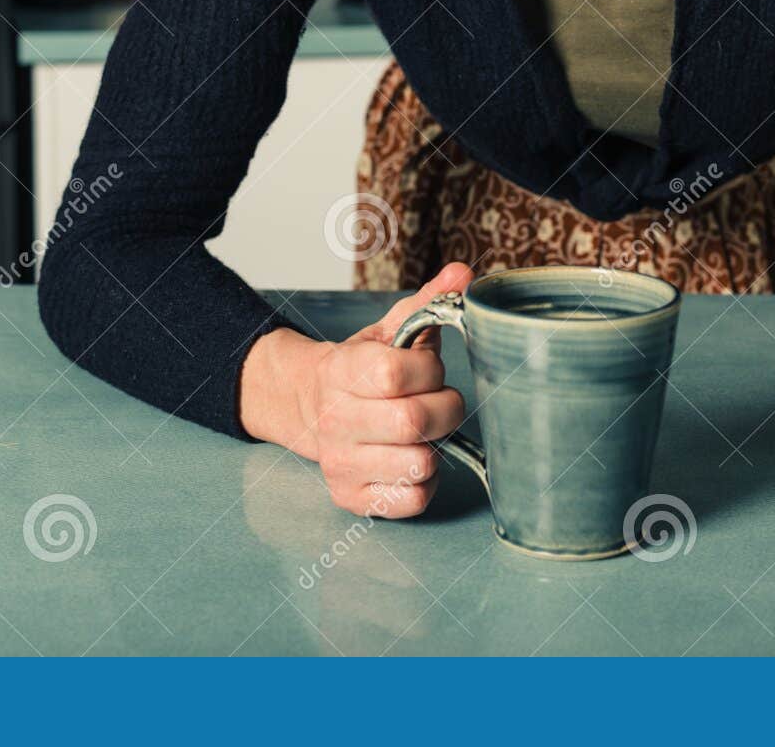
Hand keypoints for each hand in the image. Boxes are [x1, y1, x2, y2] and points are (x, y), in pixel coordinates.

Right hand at [240, 262, 471, 516]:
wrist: (310, 406)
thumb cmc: (362, 369)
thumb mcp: (388, 331)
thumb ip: (427, 303)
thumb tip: (463, 274)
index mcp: (342, 371)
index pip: (396, 373)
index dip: (429, 371)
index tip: (430, 370)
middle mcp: (334, 420)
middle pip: (414, 421)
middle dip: (445, 409)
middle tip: (440, 402)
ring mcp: (340, 463)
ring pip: (419, 464)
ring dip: (436, 446)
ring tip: (424, 432)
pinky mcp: (350, 497)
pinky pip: (413, 500)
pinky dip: (426, 482)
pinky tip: (412, 458)